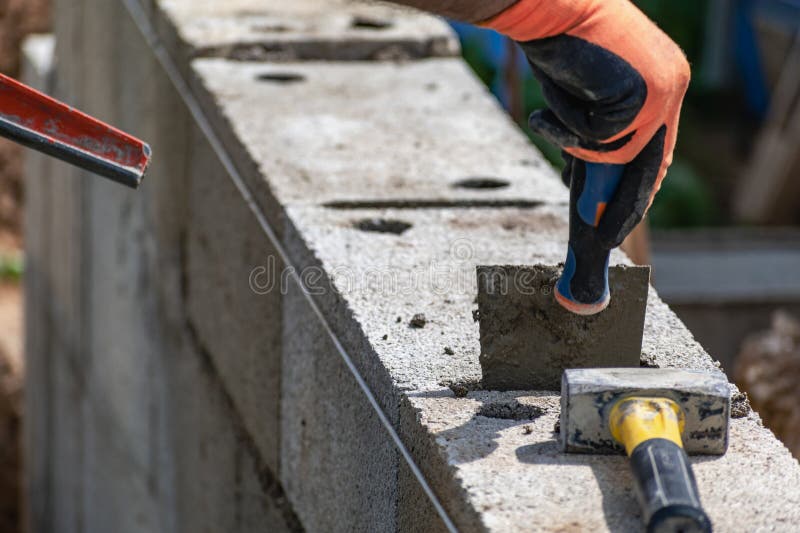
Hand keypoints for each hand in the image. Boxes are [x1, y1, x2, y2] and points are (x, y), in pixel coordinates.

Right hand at [485, 0, 689, 246]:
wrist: (549, 8)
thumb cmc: (560, 47)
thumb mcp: (586, 99)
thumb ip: (600, 133)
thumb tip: (596, 182)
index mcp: (664, 85)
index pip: (654, 150)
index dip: (636, 189)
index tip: (622, 222)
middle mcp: (671, 86)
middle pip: (647, 163)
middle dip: (624, 204)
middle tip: (605, 239)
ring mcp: (661, 90)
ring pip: (618, 153)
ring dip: (574, 143)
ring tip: (547, 115)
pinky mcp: (641, 94)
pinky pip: (599, 139)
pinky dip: (566, 129)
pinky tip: (548, 105)